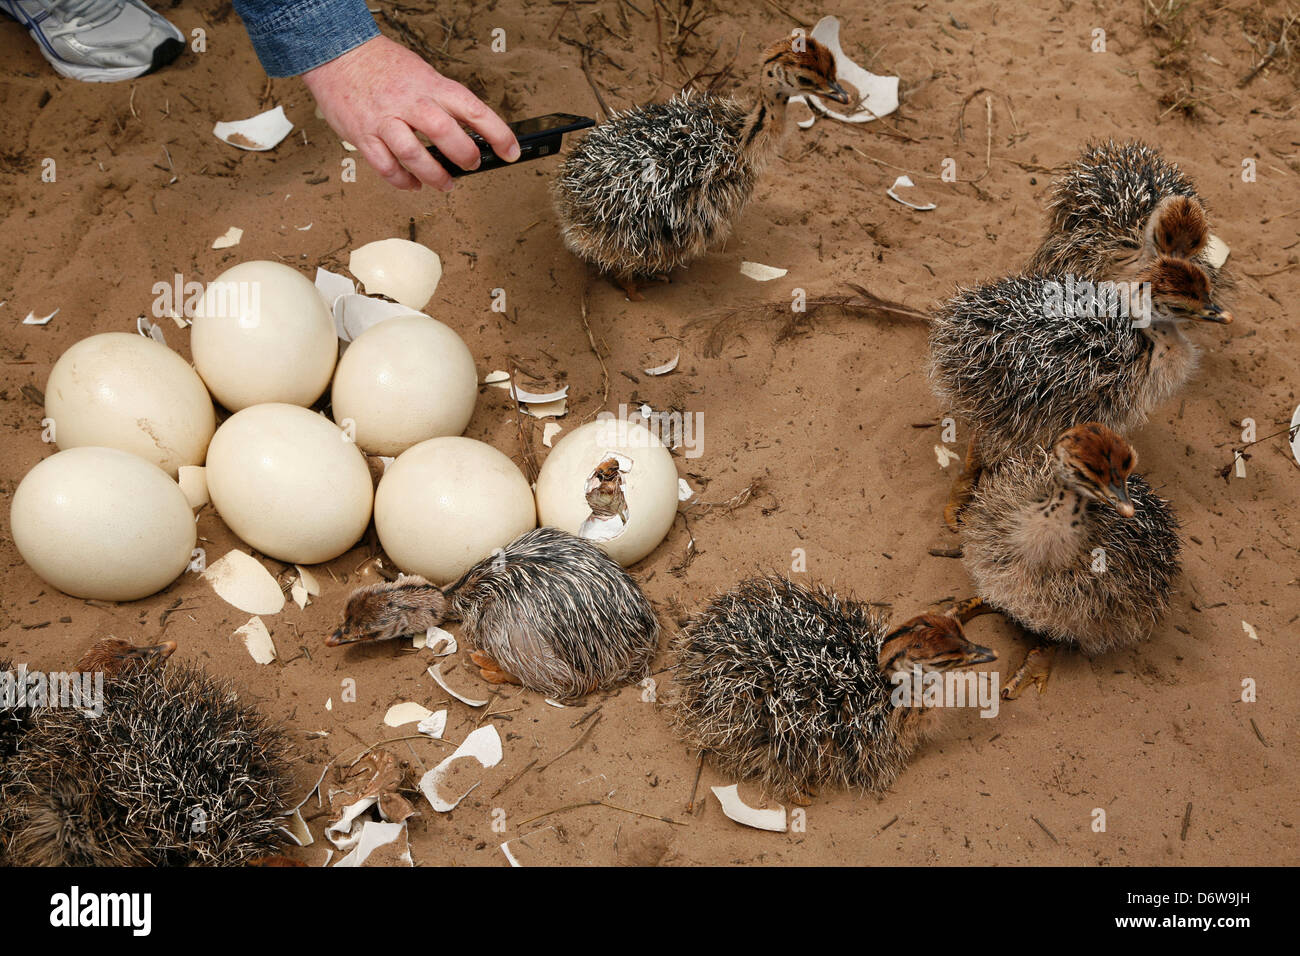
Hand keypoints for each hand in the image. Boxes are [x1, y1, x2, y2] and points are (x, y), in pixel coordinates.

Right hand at [302, 35, 518, 190]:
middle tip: (472, 165)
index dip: (497, 133)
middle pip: (444, 133)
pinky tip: (413, 184)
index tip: (511, 151)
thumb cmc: (384, 66)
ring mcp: (385, 119)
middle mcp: (410, 102)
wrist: (338, 53)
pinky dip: (403, 181)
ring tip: (445, 183)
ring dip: (434, 175)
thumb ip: (444, 101)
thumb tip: (471, 131)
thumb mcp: (423, 74)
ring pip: (413, 154)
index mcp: (431, 85)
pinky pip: (385, 166)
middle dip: (464, 155)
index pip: (473, 109)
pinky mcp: (364, 134)